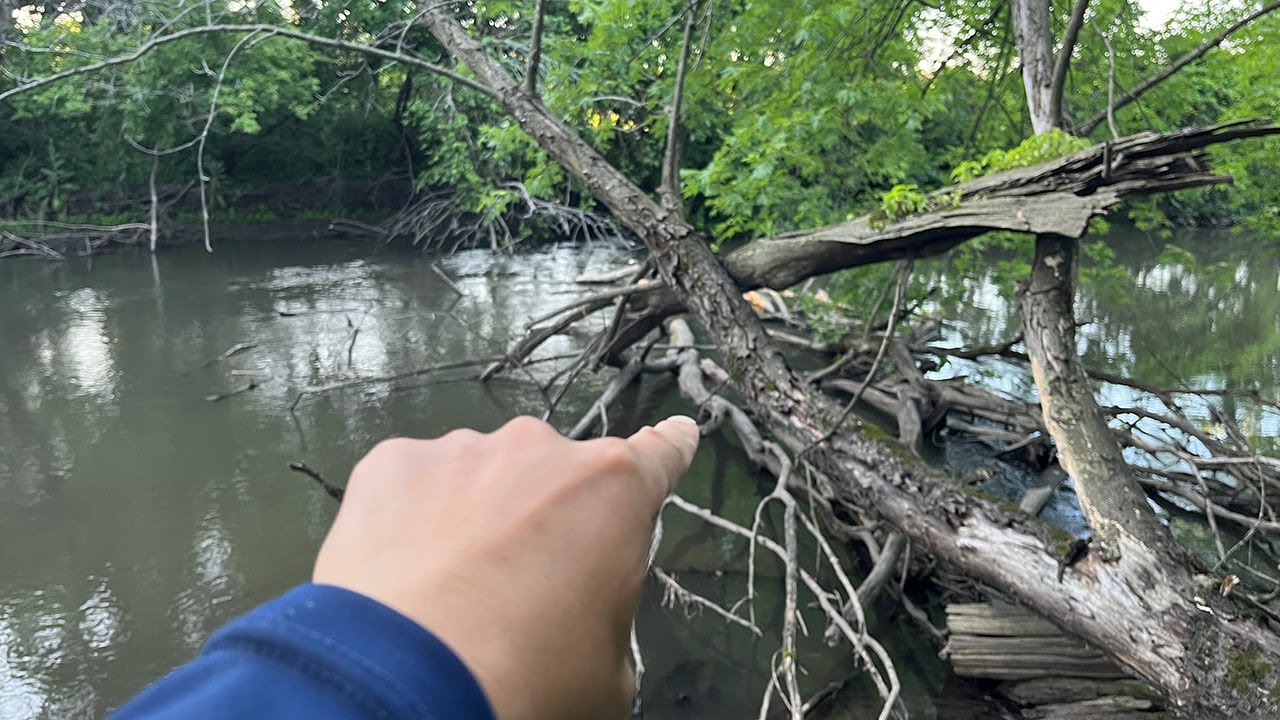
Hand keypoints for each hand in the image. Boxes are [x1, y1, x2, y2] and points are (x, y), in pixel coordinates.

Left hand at [313, 415, 699, 719]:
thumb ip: (609, 613)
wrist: (408, 679)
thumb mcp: (609, 670)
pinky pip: (417, 485)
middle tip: (523, 585)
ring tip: (452, 588)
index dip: (668, 450)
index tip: (673, 439)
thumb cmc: (530, 676)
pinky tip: (404, 573)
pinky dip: (414, 519)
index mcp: (615, 489)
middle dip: (547, 516)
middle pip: (557, 474)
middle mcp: (542, 450)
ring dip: (478, 516)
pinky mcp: (394, 462)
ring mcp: (463, 450)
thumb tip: (584, 622)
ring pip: (483, 476)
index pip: (661, 453)